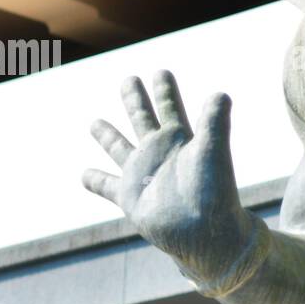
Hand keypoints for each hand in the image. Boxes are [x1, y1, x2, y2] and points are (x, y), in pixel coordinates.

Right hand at [83, 71, 254, 285]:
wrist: (205, 232)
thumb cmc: (213, 193)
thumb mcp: (213, 150)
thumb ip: (215, 121)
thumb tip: (220, 94)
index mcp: (180, 139)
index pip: (170, 106)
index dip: (164, 89)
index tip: (160, 71)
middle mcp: (159, 153)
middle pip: (143, 118)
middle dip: (135, 99)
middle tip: (129, 79)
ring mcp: (142, 173)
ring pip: (119, 147)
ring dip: (107, 135)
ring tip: (95, 122)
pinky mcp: (129, 196)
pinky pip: (106, 185)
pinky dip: (95, 180)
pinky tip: (84, 173)